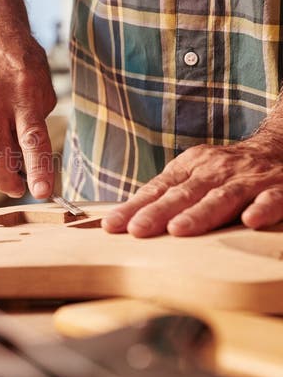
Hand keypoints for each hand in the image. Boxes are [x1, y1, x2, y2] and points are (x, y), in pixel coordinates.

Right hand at [0, 0, 56, 198]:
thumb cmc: (19, 57)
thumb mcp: (41, 83)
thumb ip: (37, 118)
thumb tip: (30, 157)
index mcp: (22, 92)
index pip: (31, 139)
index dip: (38, 169)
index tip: (41, 193)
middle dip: (8, 180)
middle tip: (20, 189)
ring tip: (7, 173)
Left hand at [102, 138, 282, 237]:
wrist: (280, 147)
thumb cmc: (229, 171)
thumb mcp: (196, 175)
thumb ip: (168, 196)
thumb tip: (126, 220)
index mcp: (191, 168)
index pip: (158, 189)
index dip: (134, 207)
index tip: (112, 225)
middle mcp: (215, 171)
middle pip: (183, 194)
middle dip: (158, 212)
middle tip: (136, 229)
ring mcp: (246, 180)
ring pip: (221, 198)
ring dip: (200, 213)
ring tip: (178, 229)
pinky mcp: (278, 188)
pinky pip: (271, 199)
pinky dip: (261, 208)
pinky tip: (250, 221)